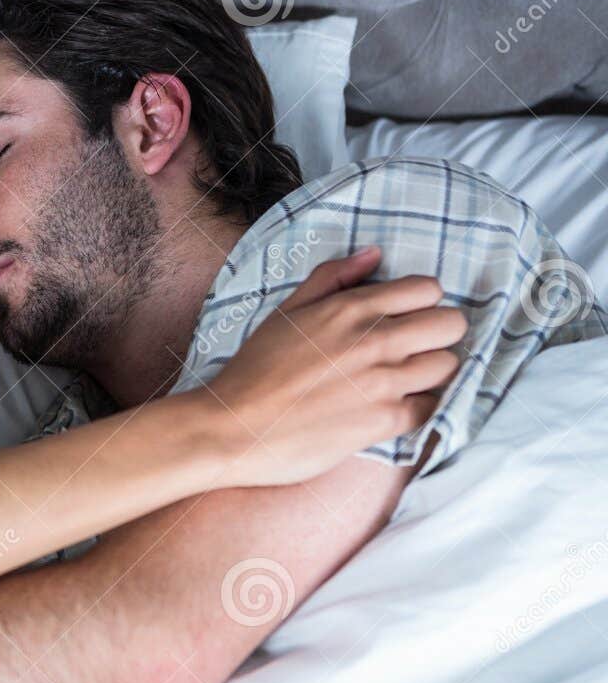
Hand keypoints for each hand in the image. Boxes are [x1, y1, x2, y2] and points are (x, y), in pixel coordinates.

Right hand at [206, 247, 466, 487]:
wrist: (232, 428)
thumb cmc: (254, 370)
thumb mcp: (286, 311)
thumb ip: (332, 278)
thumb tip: (375, 255)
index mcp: (350, 309)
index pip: (428, 289)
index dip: (421, 302)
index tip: (404, 317)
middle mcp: (374, 341)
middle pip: (451, 324)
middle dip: (436, 333)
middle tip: (411, 348)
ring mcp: (382, 383)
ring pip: (447, 365)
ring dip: (430, 371)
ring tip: (402, 379)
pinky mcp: (383, 422)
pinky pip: (431, 407)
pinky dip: (417, 406)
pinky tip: (391, 406)